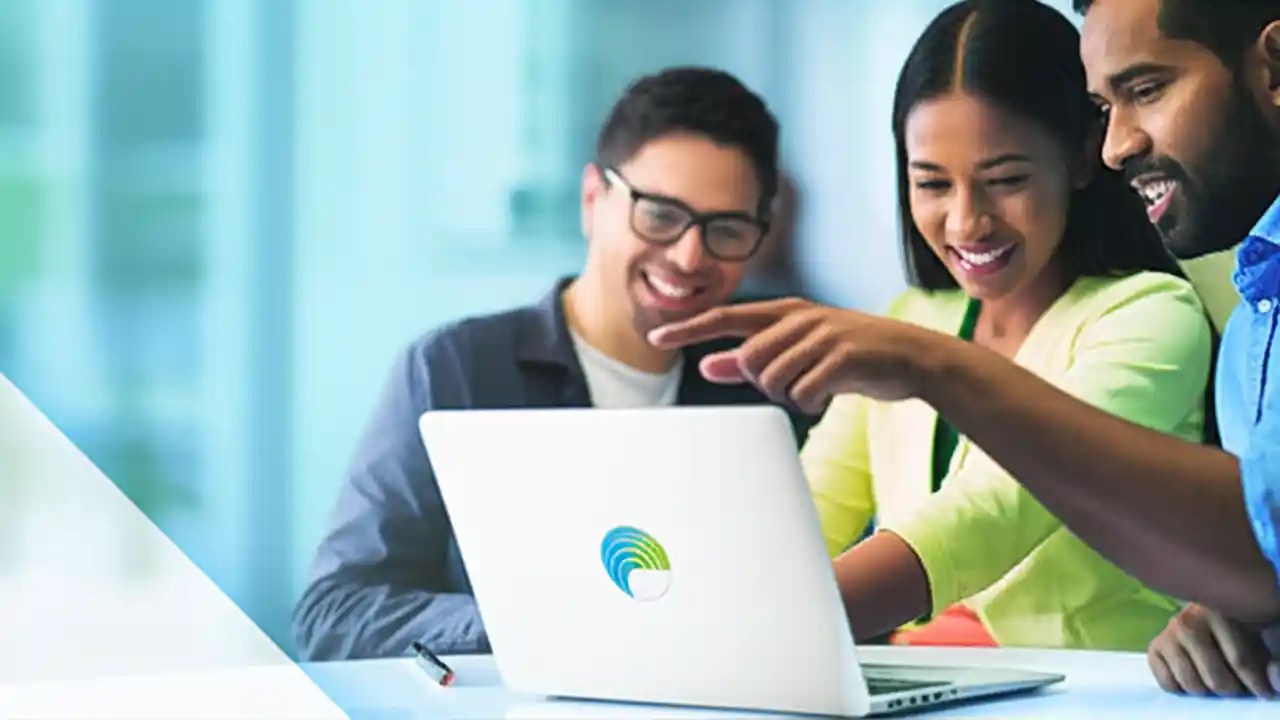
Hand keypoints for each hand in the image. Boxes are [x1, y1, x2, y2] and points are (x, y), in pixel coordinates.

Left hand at [647, 297, 940, 413]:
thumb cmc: (849, 355)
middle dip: (764, 382)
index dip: (689, 329)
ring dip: (791, 394)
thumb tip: (705, 365)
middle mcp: (799, 318)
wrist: (913, 357)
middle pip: (748, 361)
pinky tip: (829, 393)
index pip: (725, 318)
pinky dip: (811, 402)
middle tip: (795, 383)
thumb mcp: (798, 351)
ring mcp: (822, 334)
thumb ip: (750, 357)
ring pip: (773, 379)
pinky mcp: (843, 356)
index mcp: (785, 312)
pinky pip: (804, 392)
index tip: (656, 338)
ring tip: (816, 385)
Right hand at [1147, 603, 1279, 698]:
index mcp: (1218, 612)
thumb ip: (1276, 660)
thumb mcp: (1264, 638)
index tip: (1264, 693)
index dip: (1255, 684)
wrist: (1211, 615)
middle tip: (1237, 687)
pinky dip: (1181, 689)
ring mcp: (1168, 634)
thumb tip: (1274, 680)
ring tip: (1217, 682)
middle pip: (1214, 677)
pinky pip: (1167, 683)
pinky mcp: (1154, 647)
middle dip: (1230, 690)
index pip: (1239, 661)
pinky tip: (1194, 678)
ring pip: (1191, 683)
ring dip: (1207, 691)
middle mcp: (1188, 621)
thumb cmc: (1243, 628)